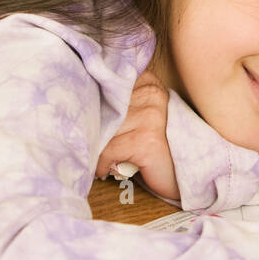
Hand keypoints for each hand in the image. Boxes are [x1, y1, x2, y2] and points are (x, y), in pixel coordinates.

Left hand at [95, 69, 178, 200]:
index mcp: (148, 82)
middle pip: (100, 110)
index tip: (87, 117)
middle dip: (93, 132)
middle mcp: (151, 94)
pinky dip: (102, 165)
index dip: (92, 103)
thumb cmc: (152, 149)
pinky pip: (108, 152)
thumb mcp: (133, 117)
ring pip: (102, 133)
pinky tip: (109, 169)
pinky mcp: (147, 141)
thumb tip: (77, 101)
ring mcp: (151, 117)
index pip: (106, 84)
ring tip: (105, 160)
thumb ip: (115, 104)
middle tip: (91, 146)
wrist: (181, 177)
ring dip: (97, 152)